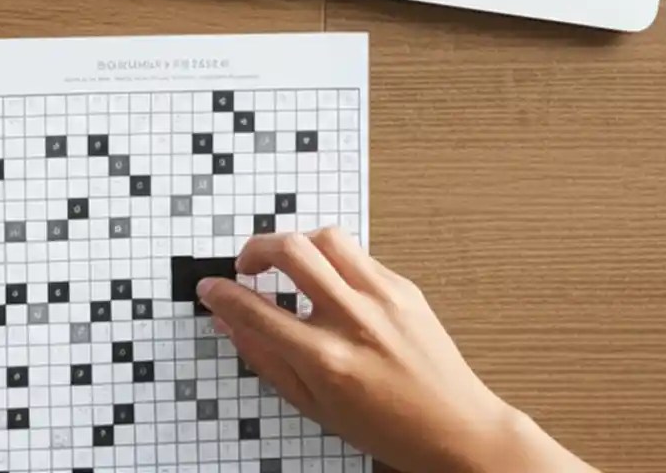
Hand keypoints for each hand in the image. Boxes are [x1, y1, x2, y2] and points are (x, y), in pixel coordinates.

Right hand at [198, 228, 597, 472]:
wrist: (455, 427)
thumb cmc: (386, 427)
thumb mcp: (313, 406)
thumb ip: (266, 359)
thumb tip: (230, 324)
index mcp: (326, 359)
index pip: (256, 311)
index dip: (223, 295)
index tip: (210, 288)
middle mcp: (355, 320)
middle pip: (291, 251)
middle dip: (255, 249)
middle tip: (247, 265)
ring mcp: (384, 298)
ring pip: (326, 238)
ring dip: (295, 243)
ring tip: (285, 263)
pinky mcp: (404, 287)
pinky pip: (356, 255)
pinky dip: (331, 260)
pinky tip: (327, 282)